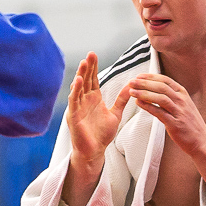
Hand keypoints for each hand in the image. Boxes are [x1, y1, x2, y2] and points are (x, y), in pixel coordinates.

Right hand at [67, 52, 129, 169]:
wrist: (95, 151)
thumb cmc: (102, 134)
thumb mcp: (116, 113)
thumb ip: (123, 99)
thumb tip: (132, 85)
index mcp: (93, 98)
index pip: (92, 79)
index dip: (93, 67)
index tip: (94, 55)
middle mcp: (84, 100)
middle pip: (85, 80)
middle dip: (87, 67)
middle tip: (90, 54)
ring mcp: (77, 107)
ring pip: (78, 88)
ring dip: (80, 75)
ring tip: (83, 63)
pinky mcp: (73, 116)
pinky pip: (74, 101)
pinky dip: (75, 91)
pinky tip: (78, 81)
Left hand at [128, 73, 205, 205]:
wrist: (201, 141)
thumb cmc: (189, 123)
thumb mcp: (183, 105)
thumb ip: (171, 96)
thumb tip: (154, 88)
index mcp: (183, 94)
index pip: (165, 80)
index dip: (150, 77)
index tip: (139, 75)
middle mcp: (182, 100)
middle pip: (161, 87)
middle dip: (144, 83)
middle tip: (131, 81)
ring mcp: (179, 112)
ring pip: (160, 98)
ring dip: (144, 93)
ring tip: (131, 91)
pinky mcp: (175, 124)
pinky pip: (159, 113)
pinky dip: (148, 106)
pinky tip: (138, 104)